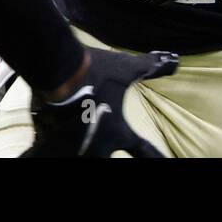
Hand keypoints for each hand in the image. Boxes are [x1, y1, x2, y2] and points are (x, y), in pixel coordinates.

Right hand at [22, 47, 178, 156]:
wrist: (57, 72)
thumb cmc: (95, 73)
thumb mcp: (126, 69)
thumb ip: (150, 67)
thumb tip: (173, 60)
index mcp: (119, 135)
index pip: (145, 152)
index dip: (157, 157)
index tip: (166, 160)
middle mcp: (98, 148)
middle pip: (106, 157)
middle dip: (103, 145)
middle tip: (99, 123)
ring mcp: (74, 149)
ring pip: (80, 155)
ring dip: (79, 146)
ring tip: (76, 126)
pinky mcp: (50, 142)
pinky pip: (51, 150)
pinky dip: (51, 145)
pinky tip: (47, 139)